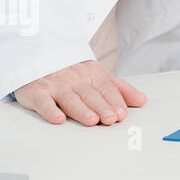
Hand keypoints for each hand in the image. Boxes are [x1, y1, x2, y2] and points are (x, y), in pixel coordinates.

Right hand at [14, 60, 145, 125]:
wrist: (38, 59)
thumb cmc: (72, 74)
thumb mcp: (98, 77)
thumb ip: (120, 89)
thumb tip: (142, 100)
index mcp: (92, 73)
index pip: (106, 87)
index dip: (114, 101)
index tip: (121, 114)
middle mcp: (75, 79)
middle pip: (90, 94)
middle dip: (101, 107)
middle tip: (110, 119)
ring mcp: (55, 85)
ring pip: (70, 99)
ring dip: (81, 110)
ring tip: (92, 120)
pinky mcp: (36, 92)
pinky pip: (43, 101)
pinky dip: (50, 110)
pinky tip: (58, 119)